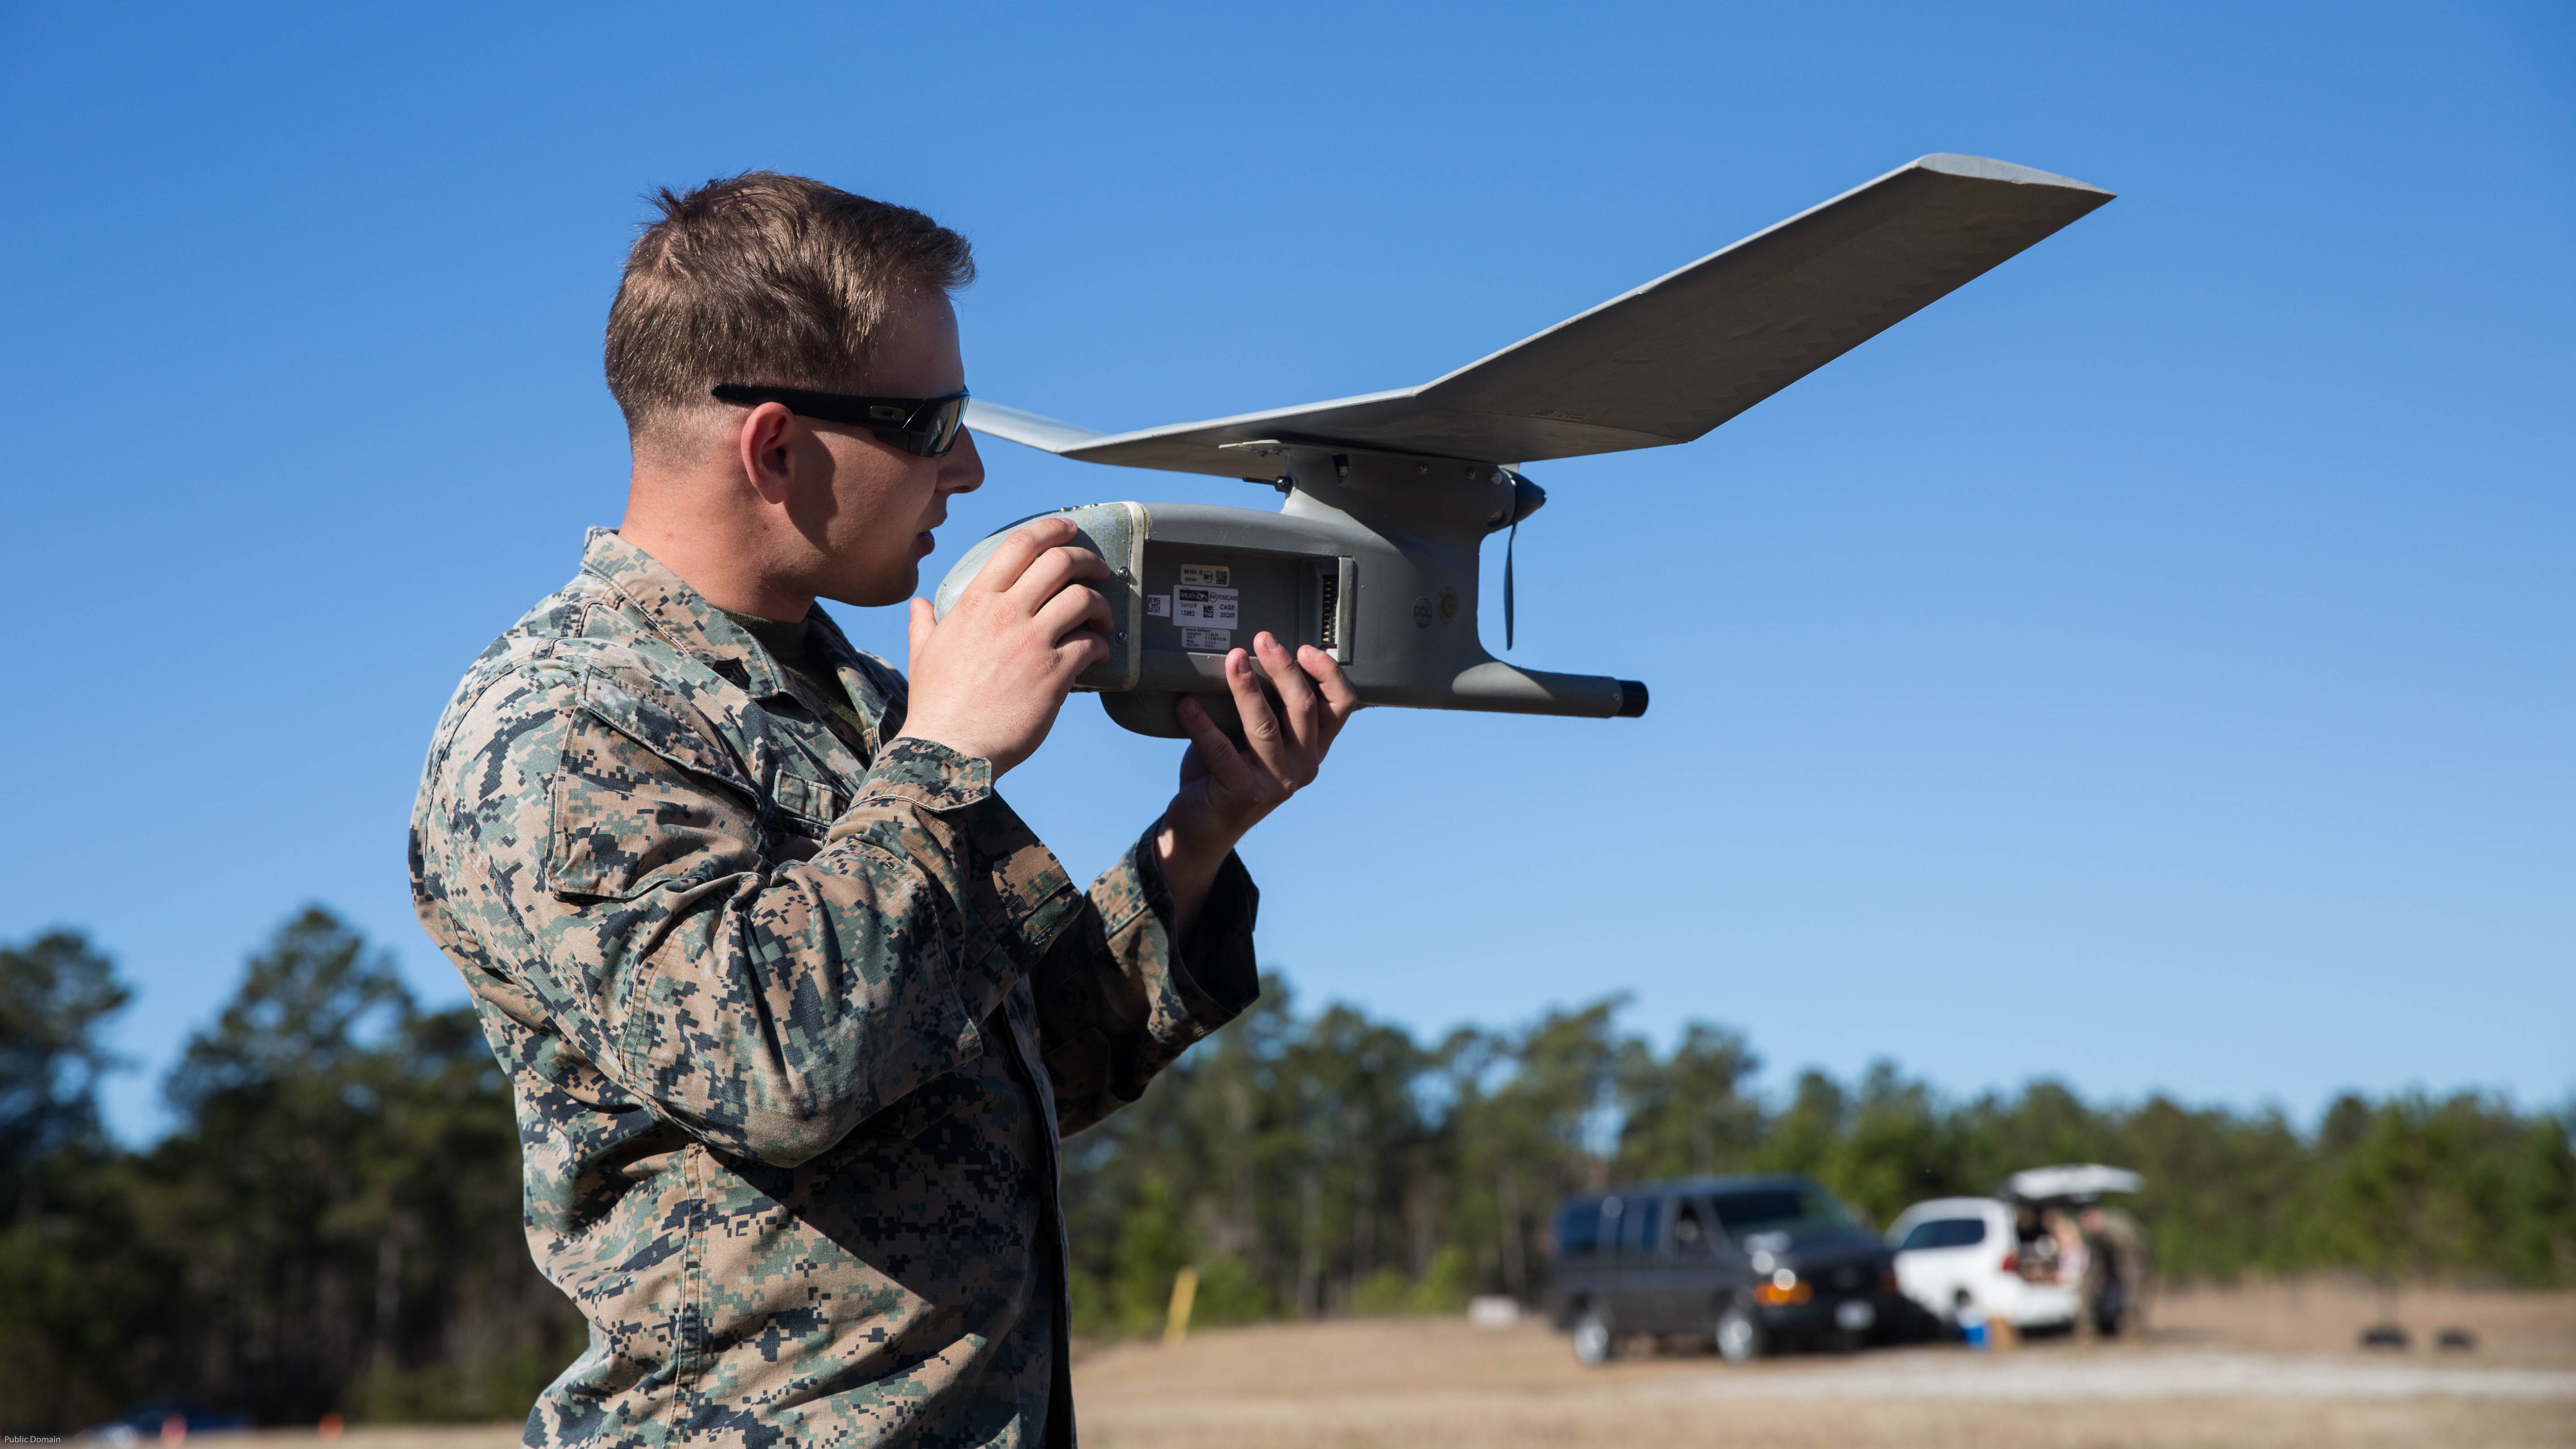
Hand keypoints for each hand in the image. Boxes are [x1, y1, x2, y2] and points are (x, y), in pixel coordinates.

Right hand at [894, 517, 1111, 776]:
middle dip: (1087, 560)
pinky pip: (1091, 644)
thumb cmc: (936, 704)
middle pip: (1059, 562)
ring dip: (1101, 604)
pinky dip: (1102, 646)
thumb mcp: (923, 654)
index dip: (1051, 530)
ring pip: (1083, 599)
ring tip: (1102, 619)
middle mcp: (1005, 613)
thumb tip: (919, 604)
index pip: (1019, 545)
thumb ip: (924, 623)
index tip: (1069, 530)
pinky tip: (1099, 655)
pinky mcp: (1054, 673)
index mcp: (976, 602)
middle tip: (1098, 570)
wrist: (950, 749)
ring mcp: (1031, 642)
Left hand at [1156, 631, 1358, 938]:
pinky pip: (1221, 751)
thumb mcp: (1256, 735)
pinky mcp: (1242, 793)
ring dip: (1247, 689)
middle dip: (1284, 668)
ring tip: (1231, 659)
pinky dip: (1201, 724)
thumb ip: (1266, 704)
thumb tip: (1249, 651)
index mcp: (1313, 746)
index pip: (1342, 706)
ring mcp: (1277, 782)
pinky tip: (1185, 704)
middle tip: (1262, 639)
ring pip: (1266, 726)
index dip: (1330, 673)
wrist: (1202, 826)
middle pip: (1304, 707)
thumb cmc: (1227, 768)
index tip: (1307, 647)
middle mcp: (1304, 765)